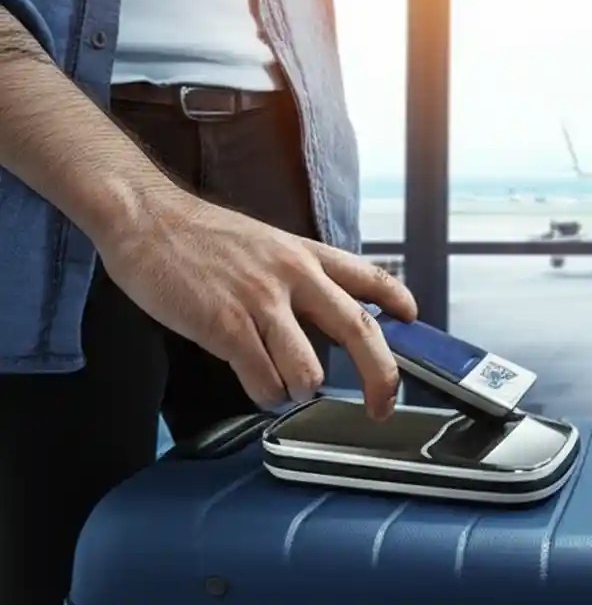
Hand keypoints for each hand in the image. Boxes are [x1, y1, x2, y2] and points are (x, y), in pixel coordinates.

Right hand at [93, 190, 416, 419]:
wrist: (147, 219)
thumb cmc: (200, 236)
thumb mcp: (266, 243)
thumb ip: (298, 276)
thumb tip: (326, 314)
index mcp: (305, 254)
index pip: (368, 275)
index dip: (397, 299)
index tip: (412, 317)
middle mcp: (294, 276)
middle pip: (360, 330)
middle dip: (381, 377)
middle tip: (382, 404)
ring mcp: (262, 302)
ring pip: (311, 371)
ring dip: (302, 390)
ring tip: (287, 387)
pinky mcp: (227, 326)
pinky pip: (264, 381)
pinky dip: (266, 395)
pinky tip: (258, 387)